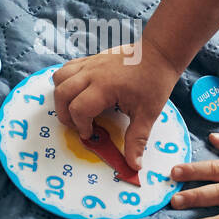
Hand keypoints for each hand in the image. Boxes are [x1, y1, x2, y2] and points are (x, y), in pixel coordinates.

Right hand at [53, 39, 179, 169]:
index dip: (81, 126)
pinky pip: (67, 68)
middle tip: (79, 125)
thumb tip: (134, 165)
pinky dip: (66, 81)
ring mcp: (89, 64)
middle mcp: (92, 73)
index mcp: (104, 87)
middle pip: (62, 94)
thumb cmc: (154, 81)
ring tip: (75, 108)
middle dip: (65, 114)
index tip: (91, 134)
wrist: (159, 53)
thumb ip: (137, 139)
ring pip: (59, 78)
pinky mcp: (90, 59)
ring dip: (62, 96)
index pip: (78, 109)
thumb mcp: (148, 113)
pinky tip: (80, 92)